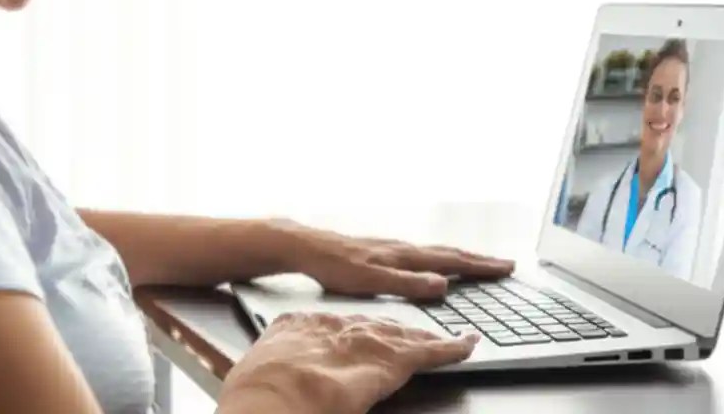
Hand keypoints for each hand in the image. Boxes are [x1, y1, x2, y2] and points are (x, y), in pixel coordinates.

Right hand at [218, 313, 477, 413]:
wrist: (272, 398)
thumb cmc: (257, 397)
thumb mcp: (257, 374)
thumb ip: (274, 372)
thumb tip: (275, 387)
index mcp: (301, 326)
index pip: (337, 328)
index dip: (354, 338)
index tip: (360, 343)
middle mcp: (336, 325)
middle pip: (376, 327)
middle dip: (397, 333)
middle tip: (415, 337)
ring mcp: (365, 339)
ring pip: (405, 334)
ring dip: (427, 337)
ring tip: (448, 339)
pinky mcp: (393, 359)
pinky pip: (430, 350)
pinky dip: (451, 348)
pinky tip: (466, 344)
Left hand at [276, 221, 514, 300]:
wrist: (307, 245)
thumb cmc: (336, 265)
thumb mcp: (371, 280)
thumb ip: (407, 283)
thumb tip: (443, 284)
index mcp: (405, 255)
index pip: (451, 261)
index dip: (479, 266)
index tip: (505, 268)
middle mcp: (403, 247)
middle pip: (449, 253)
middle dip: (479, 260)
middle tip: (505, 264)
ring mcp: (393, 246)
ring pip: (436, 251)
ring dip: (462, 257)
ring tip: (479, 262)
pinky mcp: (383, 250)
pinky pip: (422, 253)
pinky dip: (440, 257)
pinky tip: (434, 262)